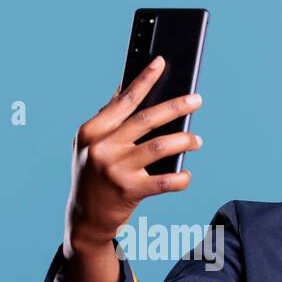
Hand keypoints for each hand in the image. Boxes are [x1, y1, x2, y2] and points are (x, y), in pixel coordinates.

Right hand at [64, 55, 202, 252]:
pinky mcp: (129, 190)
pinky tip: (186, 174)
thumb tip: (126, 88)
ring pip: (160, 146)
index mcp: (91, 131)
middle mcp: (102, 147)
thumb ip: (107, 120)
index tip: (161, 62)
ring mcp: (115, 169)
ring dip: (184, 140)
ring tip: (197, 140)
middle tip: (196, 100)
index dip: (144, 80)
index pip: (123, 100)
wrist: (84, 219)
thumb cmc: (92, 176)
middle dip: (176, 107)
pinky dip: (180, 178)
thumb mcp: (90, 146)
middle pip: (147, 119)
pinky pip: (164, 181)